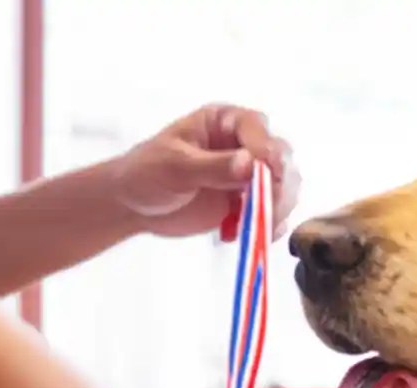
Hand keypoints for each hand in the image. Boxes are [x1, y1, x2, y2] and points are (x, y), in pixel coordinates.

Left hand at [111, 104, 301, 238]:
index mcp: (224, 122)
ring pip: (283, 187)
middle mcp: (243, 144)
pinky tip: (248, 236)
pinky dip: (269, 226)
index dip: (268, 151)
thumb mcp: (175, 166)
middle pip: (280, 158)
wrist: (132, 205)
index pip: (258, 128)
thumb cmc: (147, 172)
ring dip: (278, 209)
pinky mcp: (246, 202)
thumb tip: (250, 164)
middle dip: (279, 186)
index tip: (270, 175)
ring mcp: (248, 175)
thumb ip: (212, 166)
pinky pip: (272, 213)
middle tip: (266, 211)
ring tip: (256, 228)